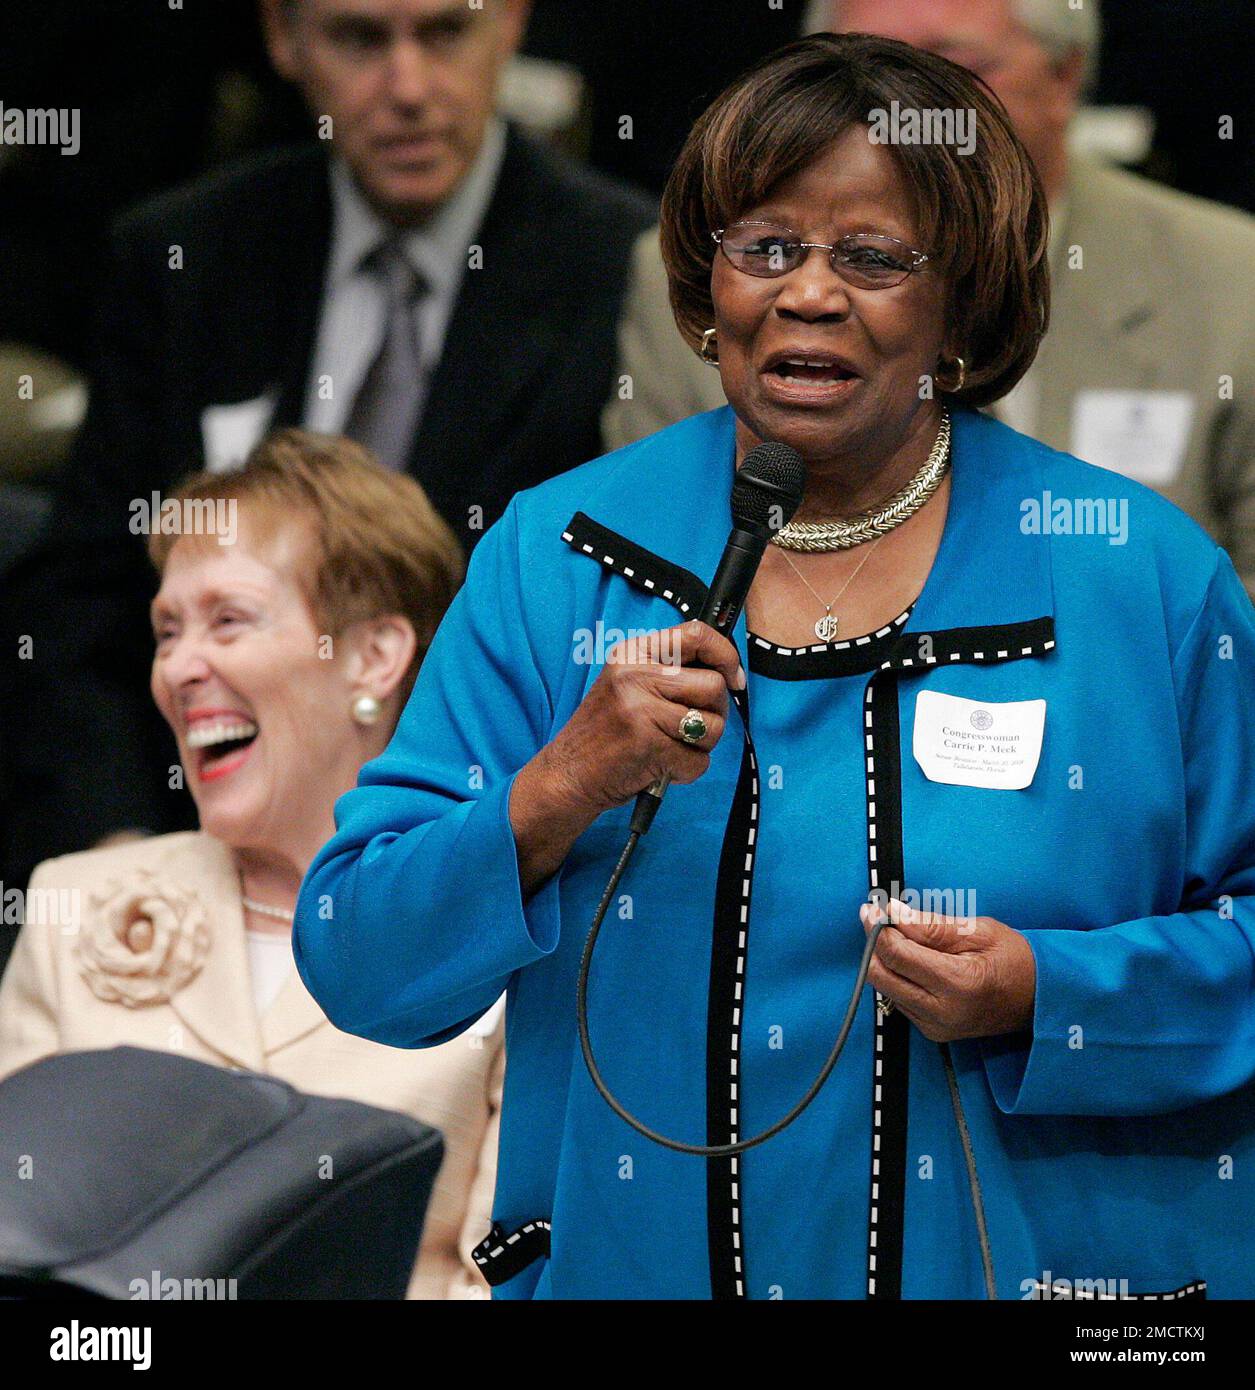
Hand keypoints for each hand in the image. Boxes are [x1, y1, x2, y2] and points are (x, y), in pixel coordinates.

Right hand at [509, 620, 743, 895]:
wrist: (567, 775)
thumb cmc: (606, 734)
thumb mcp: (627, 686)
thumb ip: (669, 672)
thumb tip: (728, 672)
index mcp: (633, 654)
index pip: (696, 634)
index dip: (726, 655)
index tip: (734, 678)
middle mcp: (635, 676)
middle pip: (714, 686)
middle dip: (714, 713)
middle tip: (688, 728)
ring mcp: (641, 710)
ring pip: (714, 725)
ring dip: (701, 746)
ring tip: (669, 748)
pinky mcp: (649, 745)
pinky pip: (699, 760)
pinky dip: (686, 771)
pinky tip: (659, 767)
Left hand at [859, 896, 1035, 1041]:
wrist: (1039, 999)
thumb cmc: (1013, 958)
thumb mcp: (977, 930)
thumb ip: (930, 925)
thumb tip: (892, 912)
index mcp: (957, 984)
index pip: (897, 955)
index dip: (878, 928)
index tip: (872, 907)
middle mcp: (941, 1012)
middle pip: (881, 975)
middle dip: (875, 943)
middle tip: (879, 918)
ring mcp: (935, 1027)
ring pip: (885, 988)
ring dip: (883, 960)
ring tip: (899, 936)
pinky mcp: (931, 1032)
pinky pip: (898, 999)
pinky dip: (897, 976)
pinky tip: (912, 960)